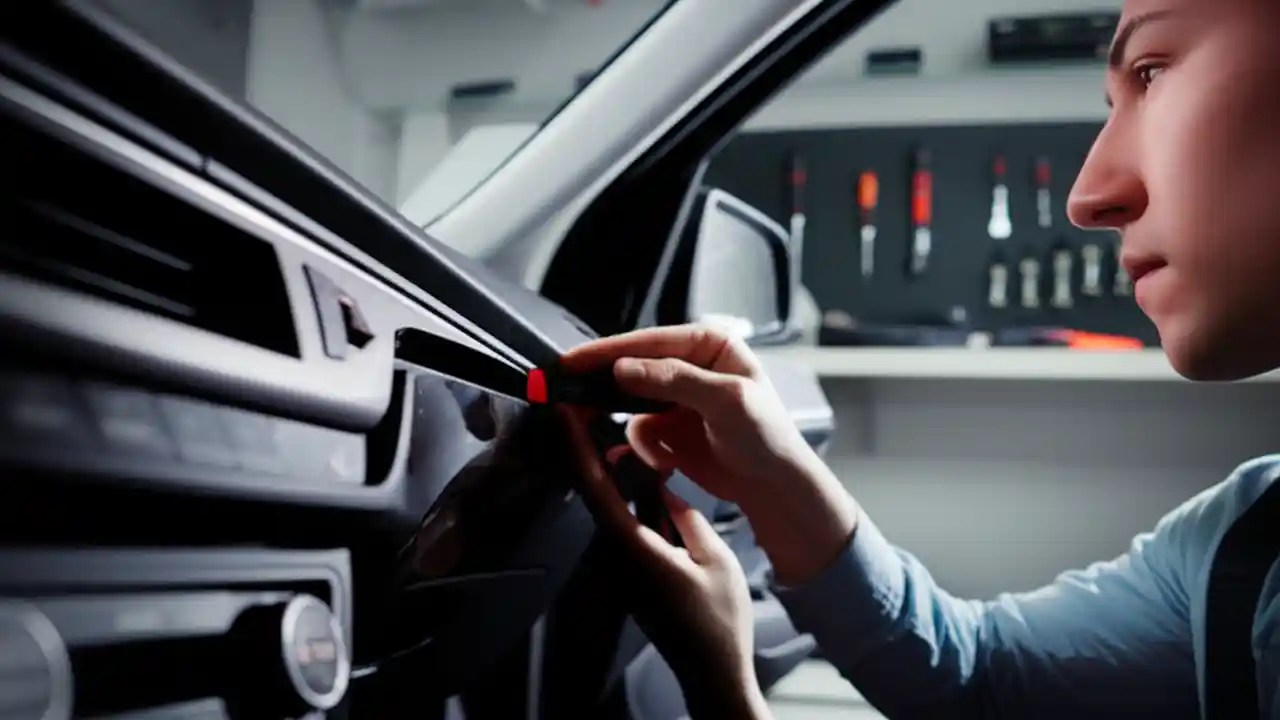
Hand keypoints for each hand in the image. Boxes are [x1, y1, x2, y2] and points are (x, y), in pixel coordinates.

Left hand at [559, 408, 770, 718]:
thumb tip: (662, 488)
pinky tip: (645, 478)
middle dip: (588, 447)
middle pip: (595, 491)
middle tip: (586, 404)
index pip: (593, 487)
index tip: (563, 411)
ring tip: (617, 430)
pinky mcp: (632, 576)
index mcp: (631, 549)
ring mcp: (621, 568)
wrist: (713, 671)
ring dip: (612, 472)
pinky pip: (624, 526)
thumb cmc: (719, 622)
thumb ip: (684, 517)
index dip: (574, 445)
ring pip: (610, 507)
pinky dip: (629, 498)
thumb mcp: (714, 558)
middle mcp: (616, 557)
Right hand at [561, 324, 858, 585]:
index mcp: (708, 344)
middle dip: (605, 387)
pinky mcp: (667, 429)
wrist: (774, 487)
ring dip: (628, 425)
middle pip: (631, 368)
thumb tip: (624, 369)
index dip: (608, 351)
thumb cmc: (766, 437)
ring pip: (627, 403)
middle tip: (568, 396)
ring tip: (645, 444)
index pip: (649, 341)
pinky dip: (644, 448)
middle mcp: (688, 365)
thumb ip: (674, 380)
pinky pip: (636, 433)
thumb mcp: (726, 401)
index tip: (572, 361)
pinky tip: (666, 461)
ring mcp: (675, 398)